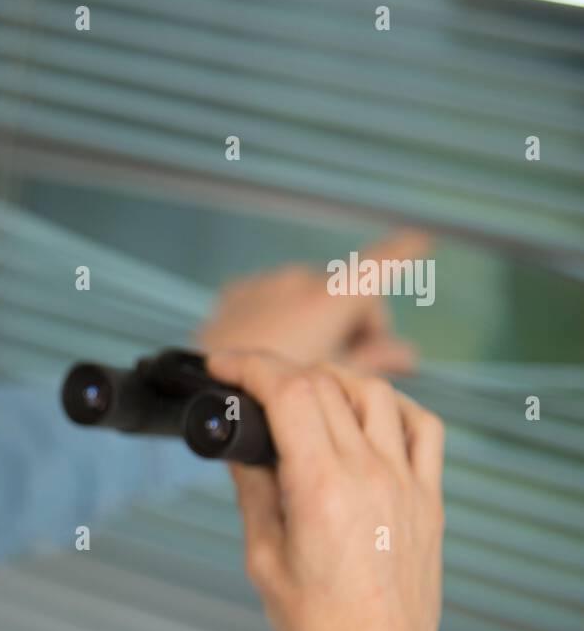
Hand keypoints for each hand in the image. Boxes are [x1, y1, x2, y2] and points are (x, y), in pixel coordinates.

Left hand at [197, 231, 430, 374]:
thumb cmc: (274, 392)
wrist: (207, 391)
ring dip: (315, 320)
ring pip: (307, 296)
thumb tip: (409, 353)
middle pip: (346, 295)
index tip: (424, 238)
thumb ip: (378, 361)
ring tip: (303, 362)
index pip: (381, 263)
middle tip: (348, 365)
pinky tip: (274, 347)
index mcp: (329, 299)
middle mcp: (299, 280)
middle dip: (354, 325)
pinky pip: (273, 298)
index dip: (405, 251)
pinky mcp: (238, 292)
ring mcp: (266, 284)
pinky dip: (281, 315)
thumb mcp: (335, 381)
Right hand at [206, 349, 445, 630]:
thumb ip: (253, 488)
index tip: (224, 364)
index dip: (250, 365)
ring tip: (306, 392)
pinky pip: (424, 427)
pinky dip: (393, 407)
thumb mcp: (262, 553)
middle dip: (279, 370)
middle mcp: (368, 474)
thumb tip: (242, 445)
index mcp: (320, 487)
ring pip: (376, 394)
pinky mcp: (429, 496)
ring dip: (335, 380)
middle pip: (325, 384)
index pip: (288, 392)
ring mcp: (405, 482)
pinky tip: (368, 415)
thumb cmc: (315, 618)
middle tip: (251, 382)